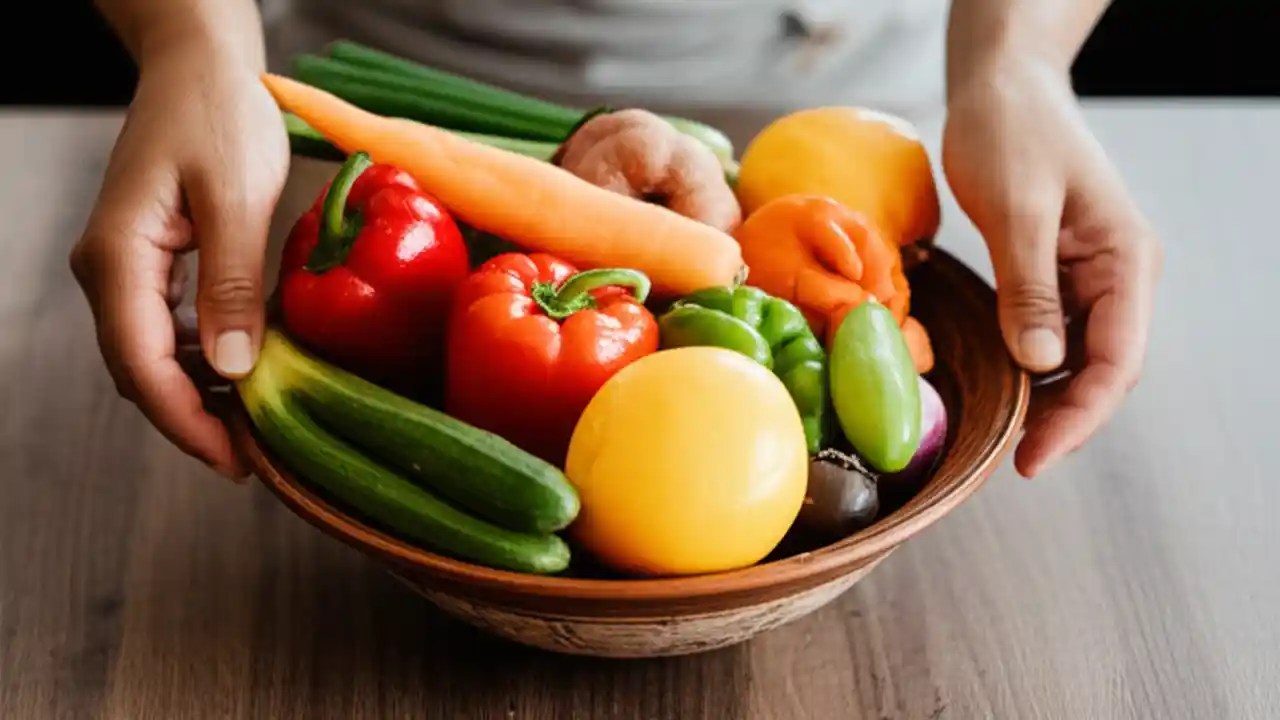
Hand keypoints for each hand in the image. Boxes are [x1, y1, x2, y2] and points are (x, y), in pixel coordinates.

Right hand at [70, 43, 288, 477]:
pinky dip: (202, 362)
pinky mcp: (148, 262)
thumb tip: (234, 370)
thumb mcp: (237, 197)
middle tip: (257, 457)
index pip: (141, 365)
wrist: (198, 67)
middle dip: (193, 421)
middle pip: (140, 372)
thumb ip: (232, 284)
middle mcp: (109, 270)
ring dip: (198, 397)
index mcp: (119, 257)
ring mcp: (124, 268)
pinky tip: (245, 374)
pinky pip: (166, 330)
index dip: (185, 422)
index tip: (234, 461)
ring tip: (257, 427)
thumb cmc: (219, 116)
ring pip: (152, 356)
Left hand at [941, 58, 1161, 477]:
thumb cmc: (1012, 133)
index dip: (1079, 417)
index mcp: (1126, 261)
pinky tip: (1005, 391)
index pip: (1117, 361)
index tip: (1035, 458)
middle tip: (1015, 462)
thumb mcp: (1017, 209)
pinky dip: (1031, 369)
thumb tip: (1041, 365)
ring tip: (1007, 439)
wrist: (1001, 89)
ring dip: (1049, 401)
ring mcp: (1089, 277)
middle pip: (1103, 370)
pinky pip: (1052, 336)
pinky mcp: (1056, 275)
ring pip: (1079, 360)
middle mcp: (1118, 276)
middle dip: (1065, 420)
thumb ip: (1029, 286)